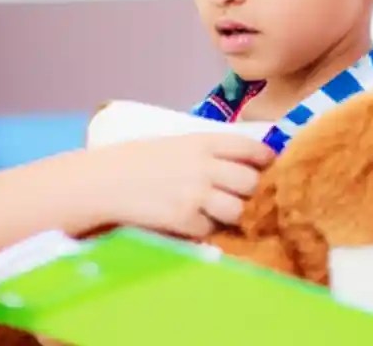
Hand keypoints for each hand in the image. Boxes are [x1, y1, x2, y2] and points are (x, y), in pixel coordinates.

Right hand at [88, 133, 274, 238]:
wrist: (103, 181)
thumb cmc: (138, 160)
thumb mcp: (176, 143)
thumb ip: (208, 151)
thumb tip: (245, 162)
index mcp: (202, 142)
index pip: (249, 148)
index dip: (264, 158)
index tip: (268, 164)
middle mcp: (204, 167)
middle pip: (251, 183)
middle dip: (248, 191)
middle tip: (238, 194)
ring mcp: (195, 194)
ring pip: (237, 210)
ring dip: (229, 214)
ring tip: (213, 211)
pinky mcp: (184, 220)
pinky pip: (210, 230)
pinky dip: (203, 229)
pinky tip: (187, 220)